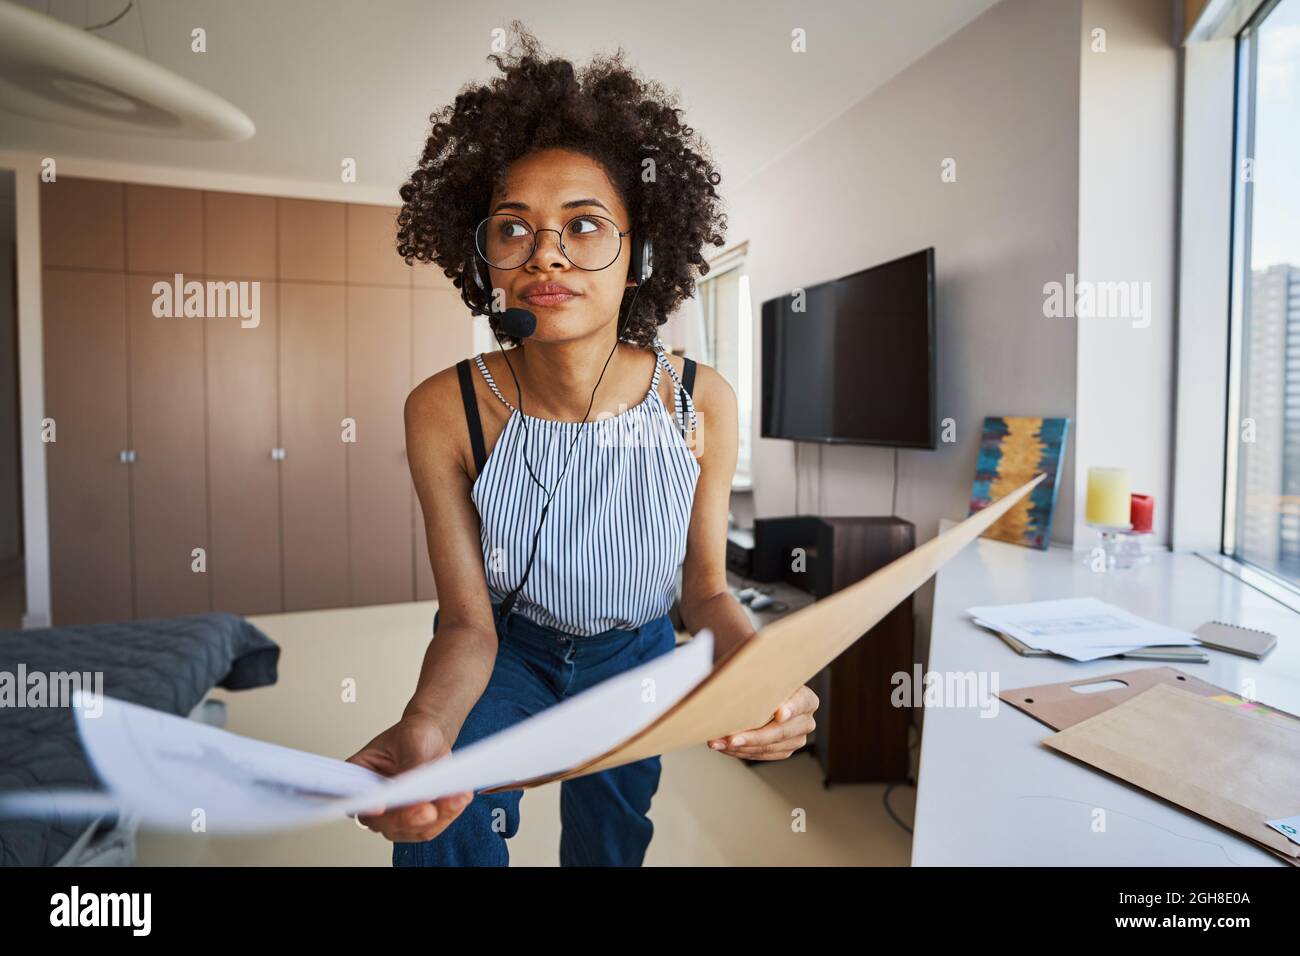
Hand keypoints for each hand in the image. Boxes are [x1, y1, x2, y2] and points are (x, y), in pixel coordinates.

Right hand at [345, 714, 473, 841]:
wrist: (430, 738)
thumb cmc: (413, 734)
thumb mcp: (412, 739)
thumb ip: (412, 765)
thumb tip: (421, 791)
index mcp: (359, 778)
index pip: (356, 797)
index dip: (365, 806)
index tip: (380, 807)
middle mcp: (374, 802)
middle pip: (386, 823)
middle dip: (409, 819)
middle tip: (428, 811)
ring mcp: (395, 815)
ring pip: (413, 829)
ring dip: (437, 817)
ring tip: (456, 799)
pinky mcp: (417, 819)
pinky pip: (433, 825)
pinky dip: (448, 813)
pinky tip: (460, 799)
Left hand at [707, 685, 818, 759]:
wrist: (766, 695)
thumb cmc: (764, 680)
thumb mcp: (766, 674)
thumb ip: (759, 675)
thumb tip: (733, 674)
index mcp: (807, 699)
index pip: (801, 703)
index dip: (791, 709)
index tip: (779, 714)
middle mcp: (806, 721)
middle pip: (781, 732)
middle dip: (754, 736)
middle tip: (732, 739)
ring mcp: (796, 739)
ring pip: (768, 747)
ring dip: (740, 747)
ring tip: (718, 743)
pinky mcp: (784, 750)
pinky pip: (761, 755)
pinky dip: (740, 751)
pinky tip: (724, 747)